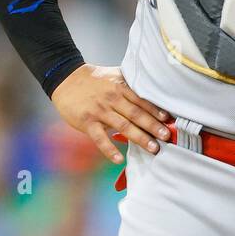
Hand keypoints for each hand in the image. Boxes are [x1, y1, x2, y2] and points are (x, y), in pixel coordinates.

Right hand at [51, 64, 171, 162]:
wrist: (66, 78)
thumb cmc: (95, 79)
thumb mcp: (115, 75)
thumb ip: (131, 83)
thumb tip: (153, 89)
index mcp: (120, 88)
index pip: (141, 101)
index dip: (156, 111)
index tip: (168, 120)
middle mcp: (112, 99)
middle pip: (136, 114)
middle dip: (152, 126)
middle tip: (166, 136)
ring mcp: (99, 111)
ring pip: (122, 126)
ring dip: (139, 138)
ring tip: (153, 148)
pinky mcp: (86, 122)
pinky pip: (99, 138)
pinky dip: (109, 149)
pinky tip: (118, 159)